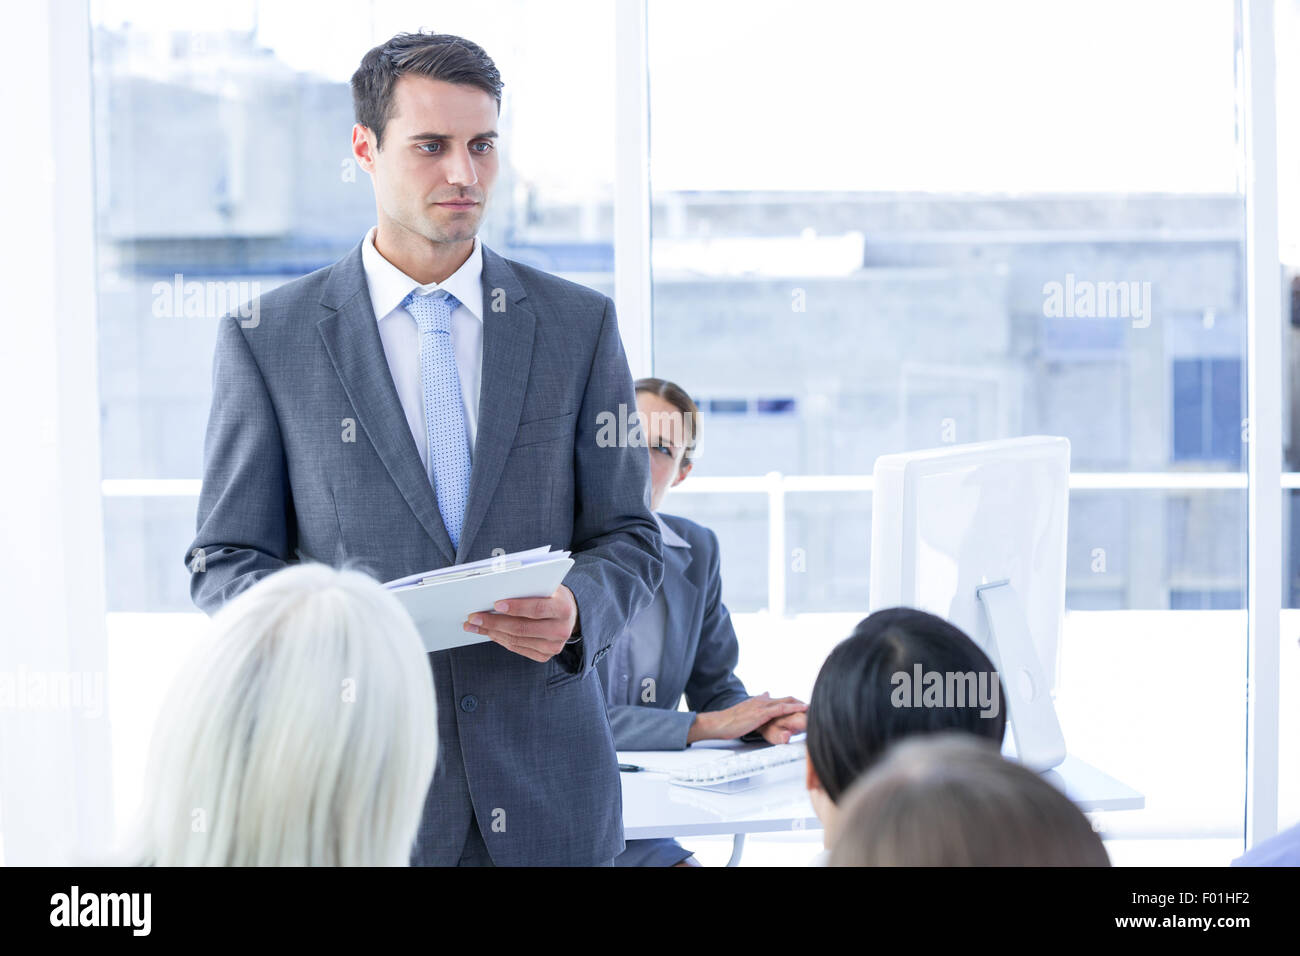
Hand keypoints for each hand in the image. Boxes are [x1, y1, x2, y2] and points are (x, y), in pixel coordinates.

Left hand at [463, 585, 578, 662]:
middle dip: (494, 622)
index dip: (515, 607)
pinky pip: (517, 648)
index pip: (537, 609)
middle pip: (522, 628)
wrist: (570, 614)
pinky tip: (488, 632)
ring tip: (474, 625)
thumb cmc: (552, 595)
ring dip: (492, 632)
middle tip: (474, 617)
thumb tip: (496, 589)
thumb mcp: (547, 586)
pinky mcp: (545, 656)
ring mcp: (553, 646)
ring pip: (516, 640)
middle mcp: (561, 630)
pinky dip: (500, 639)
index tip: (495, 604)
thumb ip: (528, 587)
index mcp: (563, 608)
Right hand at [686, 693, 806, 743]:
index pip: (781, 699)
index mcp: (758, 701)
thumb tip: (764, 696)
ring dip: (801, 705)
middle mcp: (762, 701)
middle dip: (801, 703)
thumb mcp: (743, 712)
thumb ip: (755, 705)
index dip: (794, 702)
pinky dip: (793, 708)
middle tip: (814, 708)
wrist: (719, 723)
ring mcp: (762, 706)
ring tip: (814, 708)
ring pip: (787, 702)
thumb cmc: (729, 721)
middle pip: (787, 698)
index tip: (805, 706)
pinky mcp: (761, 713)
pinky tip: (803, 709)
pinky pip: (781, 709)